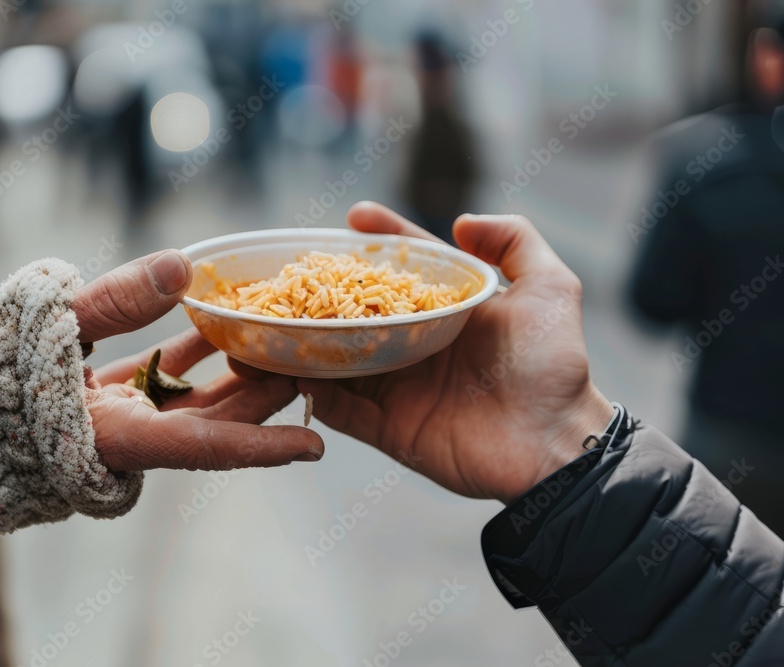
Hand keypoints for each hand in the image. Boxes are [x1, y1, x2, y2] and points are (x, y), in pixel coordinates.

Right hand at [71, 250, 323, 471]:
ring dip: (238, 373)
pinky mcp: (113, 393)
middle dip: (265, 398)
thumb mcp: (56, 325)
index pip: (206, 446)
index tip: (315, 447)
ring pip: (197, 399)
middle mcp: (130, 432)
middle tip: (314, 371)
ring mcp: (123, 413)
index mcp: (119, 436)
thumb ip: (116, 300)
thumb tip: (180, 266)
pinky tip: (222, 321)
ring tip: (283, 343)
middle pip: (217, 422)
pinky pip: (168, 374)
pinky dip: (196, 351)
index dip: (263, 446)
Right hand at [293, 203, 612, 501]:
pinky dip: (318, 397)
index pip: (405, 267)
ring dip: (310, 344)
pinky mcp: (391, 430)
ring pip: (342, 360)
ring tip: (277, 323)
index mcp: (446, 311)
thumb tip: (462, 220)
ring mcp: (400, 388)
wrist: (555, 442)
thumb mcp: (551, 288)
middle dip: (326, 294)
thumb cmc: (555, 365)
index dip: (380, 240)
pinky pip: (344, 412)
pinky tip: (296, 377)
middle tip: (294, 274)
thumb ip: (515, 241)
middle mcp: (417, 345)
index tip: (353, 217)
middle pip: (360, 313)